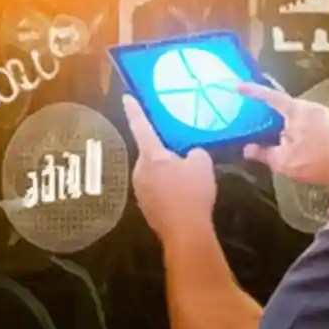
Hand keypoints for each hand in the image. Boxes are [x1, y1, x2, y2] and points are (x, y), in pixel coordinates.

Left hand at [121, 95, 216, 245]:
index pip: (141, 126)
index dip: (135, 110)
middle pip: (151, 154)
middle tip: (183, 157)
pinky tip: (183, 198)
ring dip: (166, 173)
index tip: (126, 96)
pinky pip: (156, 190)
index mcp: (151, 155)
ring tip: (188, 182)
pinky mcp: (145, 207)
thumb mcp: (202, 164)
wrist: (186, 232)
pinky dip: (167, 190)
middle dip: (164, 154)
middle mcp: (139, 170)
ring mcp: (140, 190)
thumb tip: (190, 155)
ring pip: (154, 173)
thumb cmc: (192, 193)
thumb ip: (195, 153)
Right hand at [237, 82, 328, 187]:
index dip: (253, 91)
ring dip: (279, 119)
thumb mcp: (283, 161)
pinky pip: (302, 118)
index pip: (270, 96)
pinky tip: (284, 136)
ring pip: (292, 112)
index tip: (238, 86)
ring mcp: (320, 114)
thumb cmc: (315, 162)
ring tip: (265, 129)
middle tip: (250, 114)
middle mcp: (309, 106)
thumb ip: (263, 153)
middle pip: (282, 103)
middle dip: (266, 109)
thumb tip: (247, 149)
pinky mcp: (327, 123)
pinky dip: (290, 123)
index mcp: (297, 111)